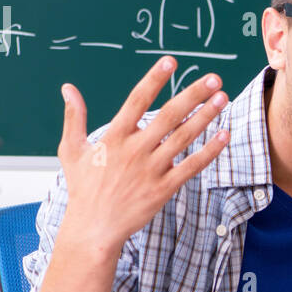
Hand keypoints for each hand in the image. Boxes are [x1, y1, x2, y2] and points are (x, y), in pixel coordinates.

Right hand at [57, 56, 229, 257]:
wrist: (94, 229)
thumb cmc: (83, 189)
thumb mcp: (70, 150)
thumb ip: (73, 117)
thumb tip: (68, 88)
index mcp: (114, 137)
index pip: (137, 100)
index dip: (154, 79)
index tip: (171, 62)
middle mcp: (135, 150)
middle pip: (169, 116)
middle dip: (193, 95)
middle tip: (213, 79)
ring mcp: (151, 170)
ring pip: (184, 138)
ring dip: (205, 117)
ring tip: (222, 98)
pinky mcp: (164, 189)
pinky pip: (191, 166)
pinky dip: (210, 151)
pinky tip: (224, 135)